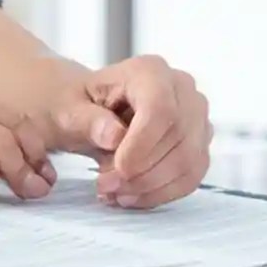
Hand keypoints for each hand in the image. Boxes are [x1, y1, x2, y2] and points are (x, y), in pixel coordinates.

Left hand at [43, 55, 212, 208]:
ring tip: (115, 193)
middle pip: (178, 137)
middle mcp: (180, 88)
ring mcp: (196, 115)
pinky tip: (131, 196)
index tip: (116, 169)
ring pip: (189, 161)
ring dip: (151, 186)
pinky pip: (191, 176)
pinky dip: (161, 193)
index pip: (160, 109)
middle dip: (143, 172)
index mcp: (148, 71)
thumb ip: (87, 121)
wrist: (86, 109)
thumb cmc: (77, 105)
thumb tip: (114, 136)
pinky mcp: (198, 142)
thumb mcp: (68, 110)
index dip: (142, 145)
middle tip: (106, 186)